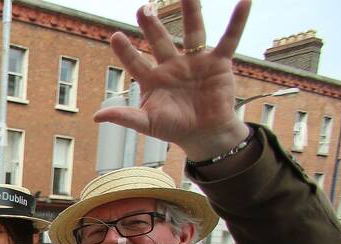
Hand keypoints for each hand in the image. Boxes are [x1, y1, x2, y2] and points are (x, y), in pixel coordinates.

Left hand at [96, 0, 250, 160]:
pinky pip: (229, 39)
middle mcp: (172, 65)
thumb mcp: (147, 124)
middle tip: (142, 8)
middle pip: (160, 40)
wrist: (204, 134)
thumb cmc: (174, 128)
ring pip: (192, 31)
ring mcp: (195, 62)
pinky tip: (244, 2)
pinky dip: (237, 22)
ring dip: (190, 11)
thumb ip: (125, 117)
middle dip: (151, 24)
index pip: (135, 61)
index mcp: (153, 79)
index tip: (114, 36)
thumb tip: (97, 116)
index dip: (125, 50)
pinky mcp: (219, 63)